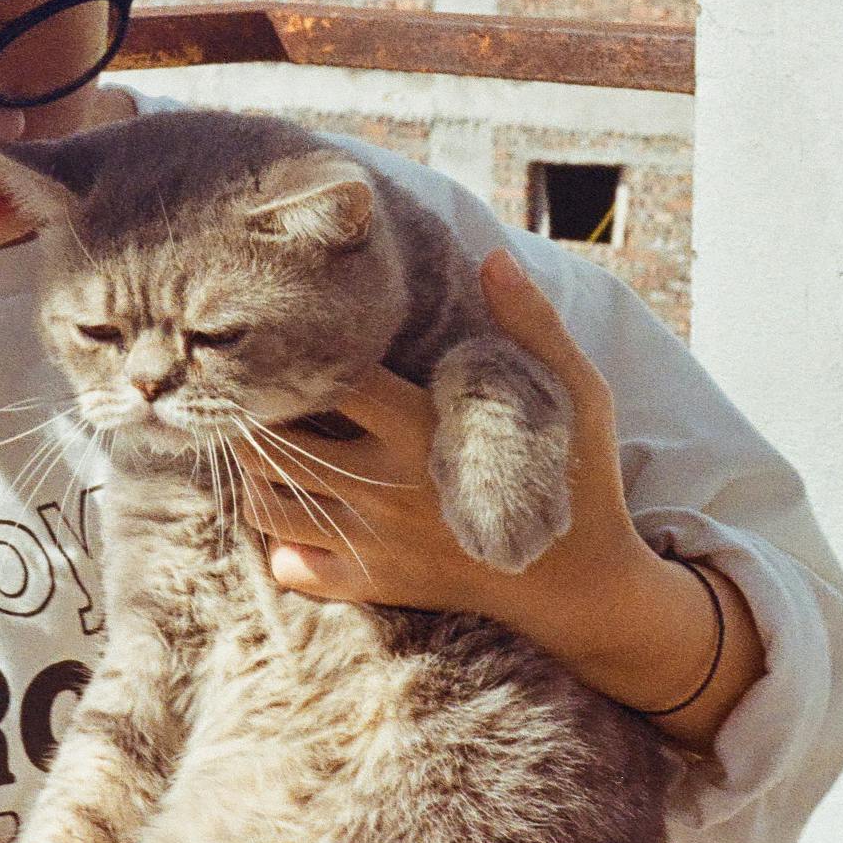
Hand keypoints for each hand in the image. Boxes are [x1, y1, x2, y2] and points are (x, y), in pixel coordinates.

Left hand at [227, 252, 640, 619]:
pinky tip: (301, 516)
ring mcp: (373, 541)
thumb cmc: (580, 477)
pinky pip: (291, 567)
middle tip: (263, 397)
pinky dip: (280, 542)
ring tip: (276, 449)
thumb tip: (494, 256)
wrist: (584, 586)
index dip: (301, 357)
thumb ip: (530, 322)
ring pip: (267, 507)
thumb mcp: (573, 390)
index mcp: (421, 428)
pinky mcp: (374, 585)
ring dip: (260, 476)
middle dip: (258, 417)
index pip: (327, 381)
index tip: (298, 343)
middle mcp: (384, 486)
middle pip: (275, 444)